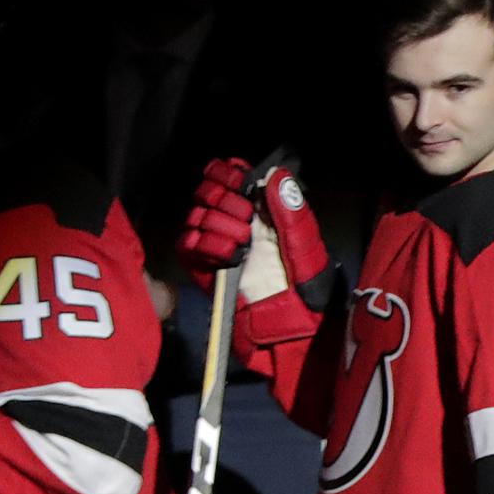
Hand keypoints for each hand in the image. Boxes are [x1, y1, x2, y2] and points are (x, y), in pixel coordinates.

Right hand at [177, 158, 331, 314]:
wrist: (290, 321)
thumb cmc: (304, 282)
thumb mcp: (303, 242)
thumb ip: (289, 207)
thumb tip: (275, 172)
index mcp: (255, 209)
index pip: (225, 174)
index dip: (228, 173)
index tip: (241, 183)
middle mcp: (230, 220)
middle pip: (206, 190)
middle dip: (225, 200)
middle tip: (247, 219)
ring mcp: (213, 241)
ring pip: (197, 215)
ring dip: (222, 226)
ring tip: (244, 244)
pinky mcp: (200, 264)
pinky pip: (189, 243)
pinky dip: (210, 245)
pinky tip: (231, 256)